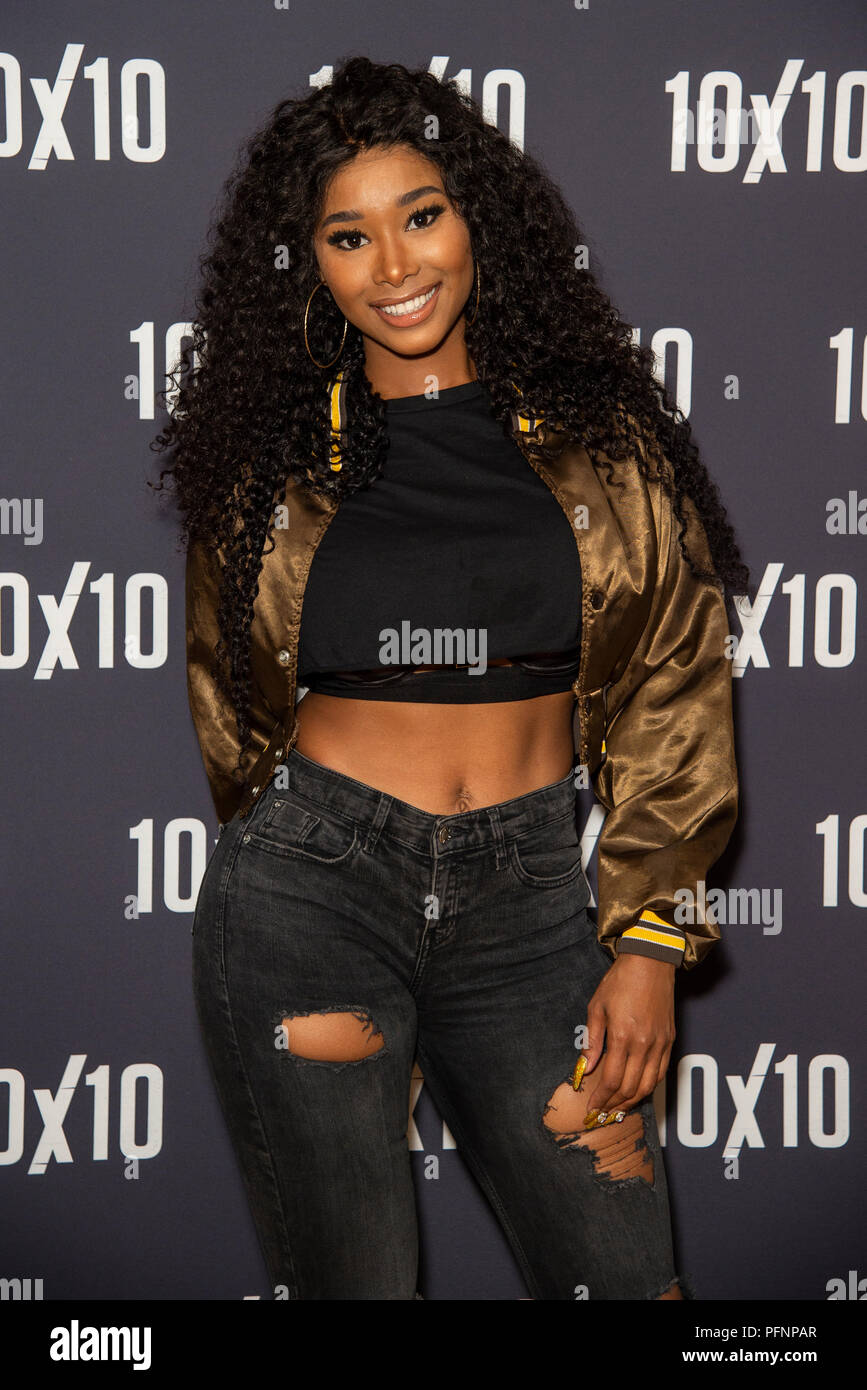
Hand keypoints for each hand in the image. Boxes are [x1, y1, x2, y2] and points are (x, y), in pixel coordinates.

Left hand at [580, 953, 675, 1118]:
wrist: (650, 962)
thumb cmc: (620, 981)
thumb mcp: (597, 1007)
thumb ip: (592, 1041)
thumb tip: (585, 1069)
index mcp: (622, 1036)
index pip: (612, 1080)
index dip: (601, 1099)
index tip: (592, 1108)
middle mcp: (644, 1044)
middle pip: (630, 1088)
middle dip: (615, 1105)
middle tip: (603, 1113)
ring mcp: (660, 1043)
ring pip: (648, 1085)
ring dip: (633, 1101)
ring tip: (619, 1108)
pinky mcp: (670, 1040)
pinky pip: (661, 1072)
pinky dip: (649, 1086)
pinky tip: (638, 1090)